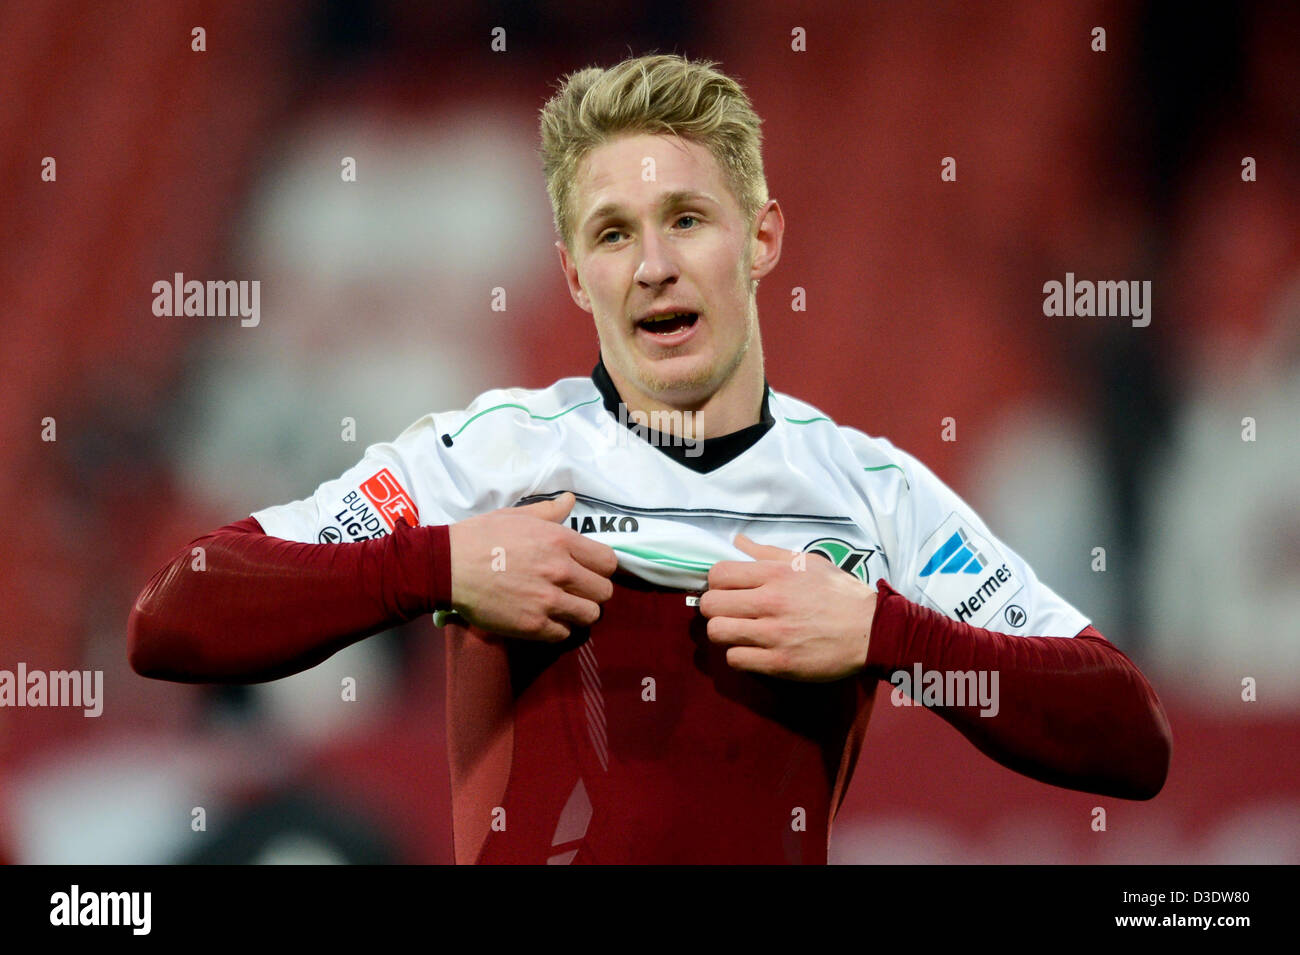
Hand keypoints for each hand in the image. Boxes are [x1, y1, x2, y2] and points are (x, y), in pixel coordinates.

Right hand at [448, 492, 617, 640]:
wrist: (448, 566)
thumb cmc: (481, 536)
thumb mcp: (518, 515)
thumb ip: (550, 511)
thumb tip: (571, 499)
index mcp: (561, 541)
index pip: (608, 562)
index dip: (601, 568)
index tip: (588, 571)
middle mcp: (561, 571)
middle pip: (604, 592)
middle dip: (593, 592)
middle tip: (577, 591)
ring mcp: (548, 600)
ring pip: (590, 615)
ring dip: (579, 612)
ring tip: (564, 607)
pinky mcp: (533, 625)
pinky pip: (564, 633)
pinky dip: (558, 628)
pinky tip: (546, 619)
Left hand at [699, 534, 876, 680]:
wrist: (873, 630)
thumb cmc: (840, 593)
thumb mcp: (808, 562)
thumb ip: (768, 552)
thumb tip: (736, 541)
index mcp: (776, 574)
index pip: (718, 574)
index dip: (716, 582)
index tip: (727, 589)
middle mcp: (771, 602)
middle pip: (710, 605)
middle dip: (714, 608)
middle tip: (729, 612)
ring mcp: (774, 634)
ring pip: (718, 633)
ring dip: (724, 633)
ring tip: (739, 632)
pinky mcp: (780, 663)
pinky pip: (735, 660)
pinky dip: (739, 656)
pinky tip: (752, 650)